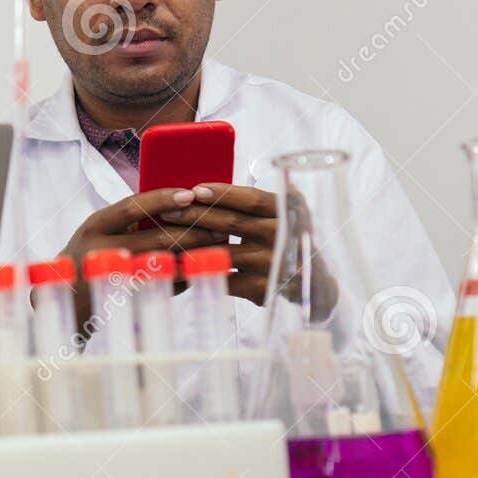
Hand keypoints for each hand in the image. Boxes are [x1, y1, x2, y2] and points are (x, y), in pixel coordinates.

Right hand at [61, 187, 229, 326]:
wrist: (66, 297)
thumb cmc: (92, 256)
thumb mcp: (100, 231)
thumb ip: (130, 220)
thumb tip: (180, 202)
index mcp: (95, 225)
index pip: (132, 207)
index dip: (163, 199)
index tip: (190, 193)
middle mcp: (101, 250)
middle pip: (154, 238)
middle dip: (191, 231)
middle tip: (219, 227)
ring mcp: (114, 278)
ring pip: (163, 265)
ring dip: (193, 255)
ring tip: (217, 247)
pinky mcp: (125, 300)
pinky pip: (162, 286)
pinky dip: (184, 277)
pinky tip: (201, 270)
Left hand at [156, 182, 278, 303]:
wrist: (313, 285)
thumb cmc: (287, 242)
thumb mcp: (286, 216)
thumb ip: (260, 203)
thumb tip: (209, 191)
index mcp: (287, 212)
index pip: (252, 200)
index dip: (222, 194)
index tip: (194, 190)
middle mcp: (281, 236)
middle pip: (232, 223)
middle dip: (196, 216)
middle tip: (167, 212)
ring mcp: (271, 263)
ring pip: (222, 251)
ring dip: (190, 246)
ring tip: (164, 240)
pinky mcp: (261, 287)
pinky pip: (221, 276)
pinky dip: (198, 271)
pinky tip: (179, 267)